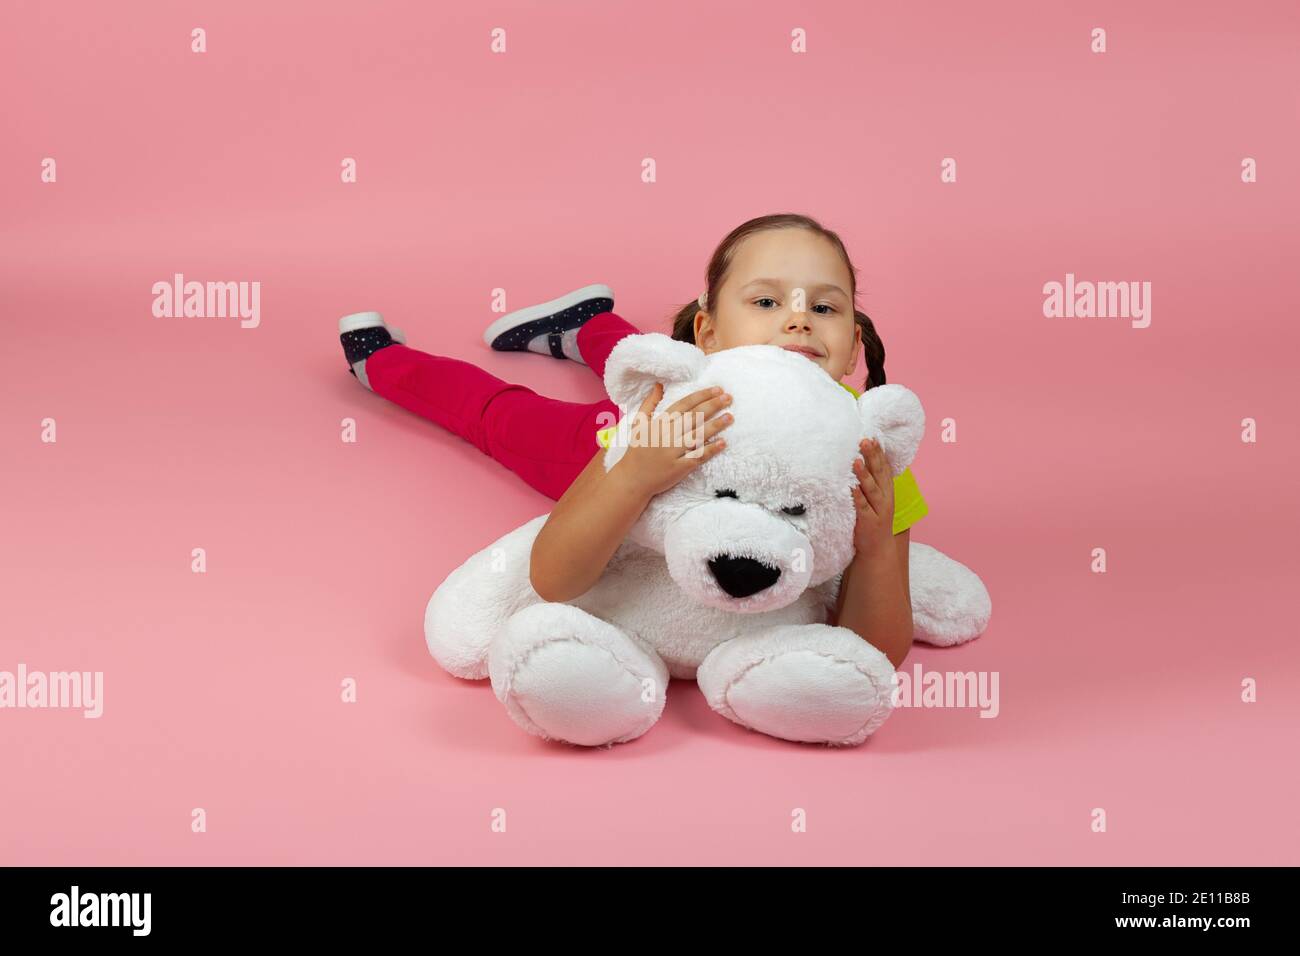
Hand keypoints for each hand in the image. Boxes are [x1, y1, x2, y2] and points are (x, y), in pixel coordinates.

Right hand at [610, 382, 732, 497]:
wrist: (632, 479)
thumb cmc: (637, 450)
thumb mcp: (639, 424)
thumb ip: (649, 403)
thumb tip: (659, 385)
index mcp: (659, 423)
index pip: (684, 404)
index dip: (701, 396)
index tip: (717, 389)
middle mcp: (667, 435)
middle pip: (693, 417)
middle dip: (712, 405)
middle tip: (729, 398)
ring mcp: (673, 452)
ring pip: (697, 435)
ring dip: (715, 425)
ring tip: (730, 417)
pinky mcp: (679, 468)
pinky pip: (697, 457)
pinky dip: (710, 450)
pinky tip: (723, 443)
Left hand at [851, 437, 895, 558]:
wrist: (878, 549)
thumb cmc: (873, 520)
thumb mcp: (875, 499)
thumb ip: (871, 482)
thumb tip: (861, 460)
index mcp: (886, 490)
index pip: (883, 467)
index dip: (879, 452)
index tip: (872, 437)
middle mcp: (884, 498)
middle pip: (879, 474)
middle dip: (873, 457)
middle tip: (864, 440)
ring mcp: (877, 510)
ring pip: (872, 489)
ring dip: (864, 475)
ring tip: (856, 461)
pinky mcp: (868, 522)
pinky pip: (862, 507)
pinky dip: (858, 497)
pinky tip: (852, 488)